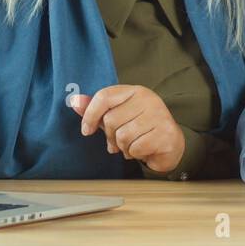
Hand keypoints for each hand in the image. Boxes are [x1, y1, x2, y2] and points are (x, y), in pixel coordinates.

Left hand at [70, 86, 184, 172]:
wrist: (170, 144)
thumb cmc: (141, 129)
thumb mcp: (117, 116)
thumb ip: (96, 110)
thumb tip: (74, 101)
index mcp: (135, 91)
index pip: (104, 97)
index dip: (90, 115)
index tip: (86, 130)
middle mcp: (149, 99)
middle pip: (111, 120)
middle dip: (111, 137)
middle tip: (119, 142)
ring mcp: (159, 115)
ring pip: (122, 136)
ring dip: (123, 147)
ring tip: (132, 146)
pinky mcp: (166, 134)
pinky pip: (136, 148)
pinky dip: (135, 154)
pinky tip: (143, 151)